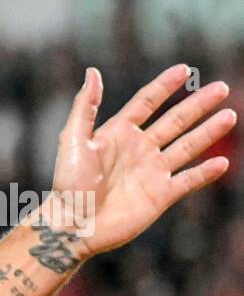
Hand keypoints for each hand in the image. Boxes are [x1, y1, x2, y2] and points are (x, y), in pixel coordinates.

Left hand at [50, 64, 235, 259]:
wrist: (74, 225)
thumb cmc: (68, 185)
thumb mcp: (73, 140)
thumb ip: (85, 107)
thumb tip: (93, 72)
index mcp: (118, 134)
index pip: (147, 103)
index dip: (164, 86)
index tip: (184, 69)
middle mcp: (138, 150)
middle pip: (174, 121)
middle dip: (197, 105)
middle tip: (221, 88)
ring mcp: (151, 172)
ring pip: (187, 146)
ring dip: (209, 132)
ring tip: (229, 116)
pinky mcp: (160, 195)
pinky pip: (189, 180)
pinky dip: (206, 172)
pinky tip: (222, 162)